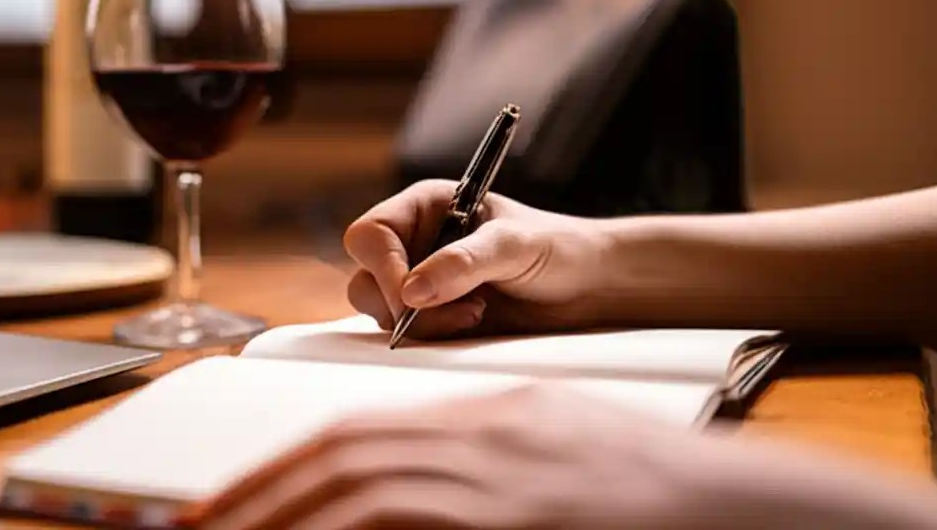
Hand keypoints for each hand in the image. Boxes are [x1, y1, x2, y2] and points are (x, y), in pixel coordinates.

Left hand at [201, 384, 936, 529]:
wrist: (748, 507)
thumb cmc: (654, 497)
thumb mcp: (551, 470)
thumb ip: (476, 483)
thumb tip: (384, 506)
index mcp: (487, 418)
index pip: (357, 435)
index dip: (281, 473)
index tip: (226, 509)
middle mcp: (486, 434)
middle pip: (342, 454)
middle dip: (257, 496)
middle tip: (188, 529)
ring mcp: (506, 474)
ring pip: (361, 485)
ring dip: (280, 517)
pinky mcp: (522, 511)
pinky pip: (407, 516)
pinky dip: (345, 525)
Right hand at [343, 180, 614, 339]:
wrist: (588, 288)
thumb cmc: (557, 248)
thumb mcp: (514, 245)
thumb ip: (463, 262)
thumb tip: (412, 291)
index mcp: (425, 207)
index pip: (371, 234)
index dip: (382, 266)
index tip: (410, 296)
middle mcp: (414, 242)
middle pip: (365, 277)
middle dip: (402, 304)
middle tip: (459, 308)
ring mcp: (421, 282)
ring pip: (381, 312)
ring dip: (425, 323)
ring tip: (476, 312)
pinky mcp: (433, 317)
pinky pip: (409, 335)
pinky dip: (436, 336)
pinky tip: (476, 322)